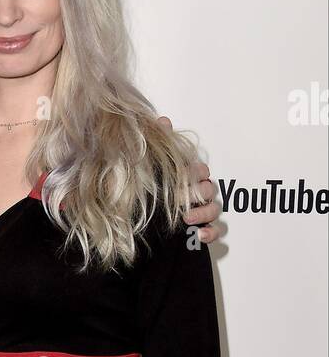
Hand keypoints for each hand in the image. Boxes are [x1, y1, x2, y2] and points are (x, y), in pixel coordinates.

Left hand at [157, 114, 221, 243]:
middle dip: (198, 193)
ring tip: (186, 217)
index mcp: (188, 178)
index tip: (186, 174)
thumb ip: (161, 144)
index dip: (196, 172)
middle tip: (180, 198)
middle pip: (209, 189)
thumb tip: (163, 122)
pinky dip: (211, 233)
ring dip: (203, 213)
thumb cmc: (151, 191)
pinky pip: (216, 231)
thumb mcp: (152, 167)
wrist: (139, 224)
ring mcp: (201, 212)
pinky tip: (199, 234)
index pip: (200, 170)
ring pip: (215, 210)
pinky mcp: (201, 229)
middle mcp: (197, 194)